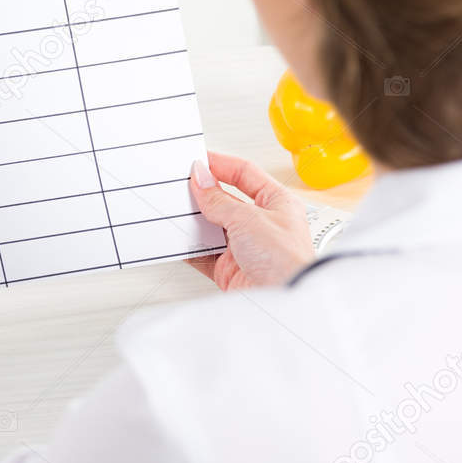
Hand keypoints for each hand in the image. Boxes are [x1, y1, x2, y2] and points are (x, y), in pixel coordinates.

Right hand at [188, 152, 312, 289]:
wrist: (284, 302)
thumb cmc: (286, 261)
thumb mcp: (249, 219)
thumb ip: (219, 200)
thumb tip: (200, 178)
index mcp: (277, 202)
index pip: (245, 173)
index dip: (220, 164)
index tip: (195, 161)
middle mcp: (262, 223)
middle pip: (225, 200)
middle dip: (202, 194)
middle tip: (180, 186)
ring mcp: (245, 247)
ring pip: (211, 227)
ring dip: (194, 221)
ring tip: (175, 211)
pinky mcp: (230, 269)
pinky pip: (203, 253)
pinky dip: (188, 247)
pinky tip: (177, 240)